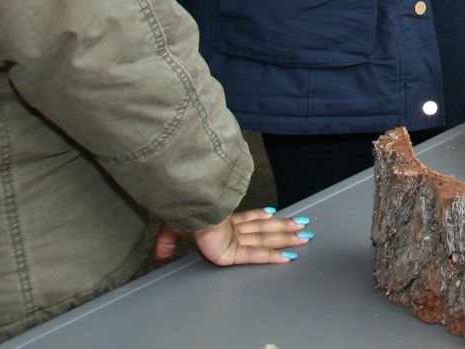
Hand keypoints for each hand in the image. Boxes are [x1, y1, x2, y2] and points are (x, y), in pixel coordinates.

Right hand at [154, 207, 308, 265]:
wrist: (183, 207)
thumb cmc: (178, 210)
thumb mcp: (172, 228)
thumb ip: (169, 242)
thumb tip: (159, 254)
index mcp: (219, 221)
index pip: (244, 219)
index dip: (259, 216)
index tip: (273, 213)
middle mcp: (231, 227)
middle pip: (262, 228)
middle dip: (282, 228)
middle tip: (301, 226)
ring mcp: (234, 237)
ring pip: (266, 238)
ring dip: (286, 237)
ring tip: (304, 236)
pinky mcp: (232, 250)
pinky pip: (256, 255)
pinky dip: (272, 256)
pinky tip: (287, 257)